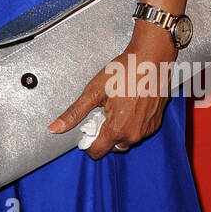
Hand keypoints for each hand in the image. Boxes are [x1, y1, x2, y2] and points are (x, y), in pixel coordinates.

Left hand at [47, 24, 177, 159]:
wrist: (151, 59)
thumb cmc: (124, 71)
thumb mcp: (94, 91)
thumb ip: (74, 113)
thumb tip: (54, 128)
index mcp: (117, 129)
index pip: (97, 152)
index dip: (88, 142)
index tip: (88, 128)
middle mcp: (134, 135)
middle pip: (112, 147)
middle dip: (104, 135)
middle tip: (102, 113)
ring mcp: (147, 130)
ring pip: (126, 140)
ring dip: (119, 130)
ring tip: (117, 107)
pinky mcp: (156, 123)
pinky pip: (139, 131)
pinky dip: (132, 124)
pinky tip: (130, 106)